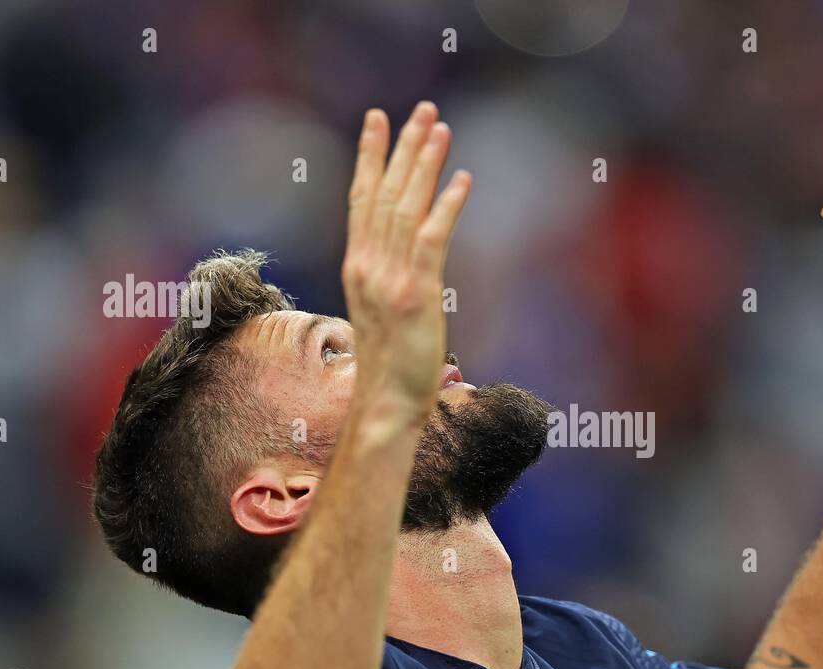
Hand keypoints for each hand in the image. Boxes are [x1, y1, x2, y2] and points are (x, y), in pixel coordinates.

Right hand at [341, 102, 470, 416]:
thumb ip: (391, 284)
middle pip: (384, 192)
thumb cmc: (391, 368)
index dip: (371, 158)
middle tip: (422, 110)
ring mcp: (390, 278)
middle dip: (404, 148)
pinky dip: (447, 206)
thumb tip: (409, 271)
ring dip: (425, 165)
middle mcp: (368, 266)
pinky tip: (463, 179)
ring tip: (441, 129)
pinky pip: (431, 239)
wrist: (386, 404)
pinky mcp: (415, 294)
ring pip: (406, 207)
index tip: (378, 120)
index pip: (361, 199)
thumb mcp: (384, 316)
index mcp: (359, 268)